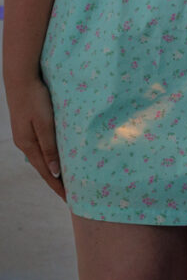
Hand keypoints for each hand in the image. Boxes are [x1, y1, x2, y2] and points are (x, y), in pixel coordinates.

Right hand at [7, 78, 64, 199]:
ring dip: (54, 170)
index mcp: (28, 145)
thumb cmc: (36, 99)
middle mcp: (25, 143)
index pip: (46, 173)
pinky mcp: (29, 127)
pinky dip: (51, 157)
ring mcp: (26, 135)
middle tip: (72, 195)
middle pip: (44, 168)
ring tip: (67, 180)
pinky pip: (42, 148)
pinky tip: (57, 158)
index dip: (58, 187)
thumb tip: (55, 172)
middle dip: (57, 182)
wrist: (21, 79)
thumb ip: (50, 147)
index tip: (70, 200)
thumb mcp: (45, 123)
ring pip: (43, 158)